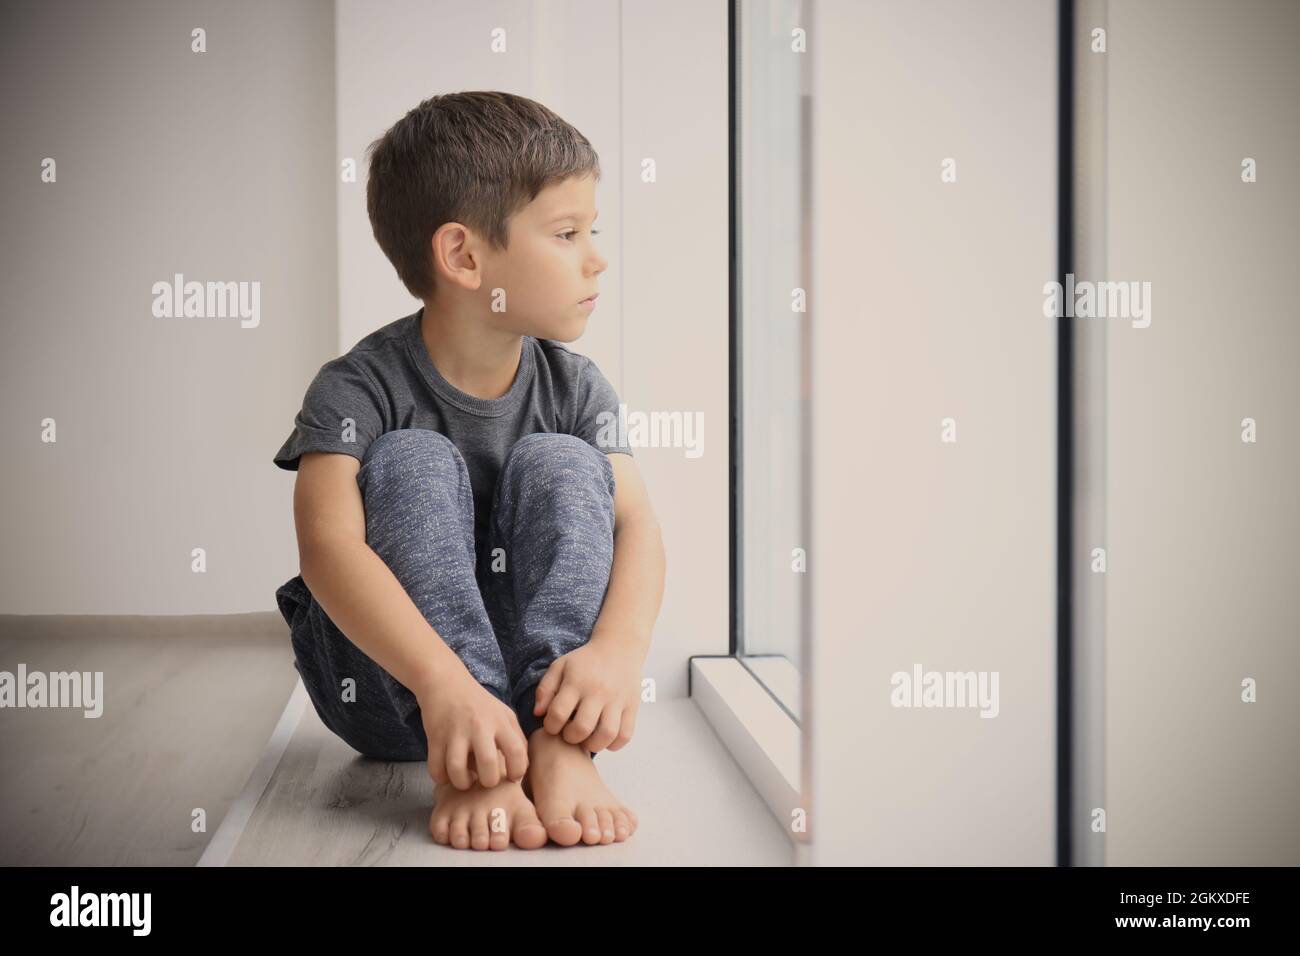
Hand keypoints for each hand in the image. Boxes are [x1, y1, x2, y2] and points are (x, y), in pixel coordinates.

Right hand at [415, 668, 527, 789]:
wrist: (446, 682)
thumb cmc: (479, 704)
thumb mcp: (504, 714)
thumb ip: (516, 738)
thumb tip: (523, 769)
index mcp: (500, 721)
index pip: (517, 752)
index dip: (518, 772)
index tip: (512, 778)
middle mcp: (479, 726)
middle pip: (488, 765)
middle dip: (488, 782)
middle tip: (485, 780)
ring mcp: (455, 732)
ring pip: (457, 770)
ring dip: (462, 783)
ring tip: (465, 780)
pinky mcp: (435, 737)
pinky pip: (436, 768)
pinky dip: (441, 778)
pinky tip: (447, 774)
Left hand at [532, 638, 642, 752]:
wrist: (619, 647)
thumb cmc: (585, 661)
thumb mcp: (560, 666)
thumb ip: (545, 689)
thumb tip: (538, 714)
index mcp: (577, 682)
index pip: (558, 714)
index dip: (551, 726)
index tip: (553, 725)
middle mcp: (598, 691)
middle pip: (582, 728)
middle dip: (570, 738)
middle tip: (569, 733)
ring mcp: (617, 700)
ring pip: (606, 734)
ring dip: (593, 745)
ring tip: (587, 739)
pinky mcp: (632, 706)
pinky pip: (626, 734)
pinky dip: (614, 744)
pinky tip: (605, 738)